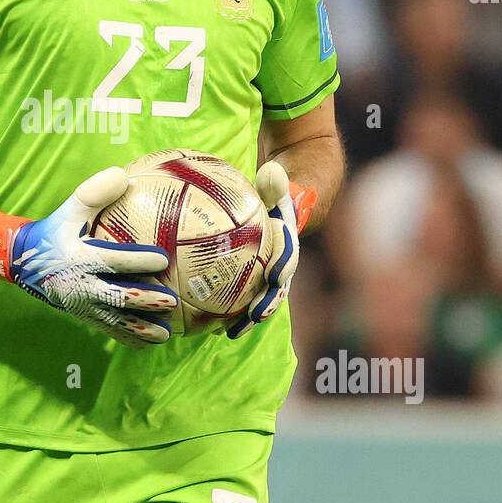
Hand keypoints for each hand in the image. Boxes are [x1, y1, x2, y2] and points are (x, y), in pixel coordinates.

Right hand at [0, 166, 178, 345]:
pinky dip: (130, 337)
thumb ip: (94, 193)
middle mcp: (81, 285)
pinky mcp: (84, 316)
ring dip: (142, 328)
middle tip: (171, 301)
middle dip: (146, 301)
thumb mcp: (68, 209)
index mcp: (80, 258)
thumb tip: (123, 176)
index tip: (162, 259)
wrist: (22, 262)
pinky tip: (149, 341)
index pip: (113, 261)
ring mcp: (82, 305)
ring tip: (165, 333)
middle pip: (118, 297)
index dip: (138, 261)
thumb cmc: (53, 232)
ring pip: (116, 321)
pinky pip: (109, 330)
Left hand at [226, 162, 316, 339]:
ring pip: (261, 294)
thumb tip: (271, 171)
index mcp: (290, 237)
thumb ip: (276, 181)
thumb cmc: (282, 183)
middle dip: (268, 300)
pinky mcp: (255, 273)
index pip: (288, 252)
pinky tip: (209, 322)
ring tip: (231, 331)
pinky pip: (244, 291)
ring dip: (249, 313)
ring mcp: (270, 267)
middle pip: (277, 283)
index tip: (275, 275)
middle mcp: (282, 257)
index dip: (283, 264)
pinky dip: (230, 306)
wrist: (293, 191)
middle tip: (255, 315)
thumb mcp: (280, 178)